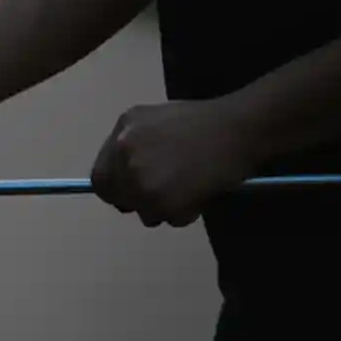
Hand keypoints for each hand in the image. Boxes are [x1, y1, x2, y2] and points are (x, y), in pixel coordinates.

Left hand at [90, 99, 256, 226]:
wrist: (239, 127)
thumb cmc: (204, 122)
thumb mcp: (155, 121)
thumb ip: (133, 146)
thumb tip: (123, 177)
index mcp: (122, 131)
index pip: (101, 177)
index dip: (116, 189)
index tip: (130, 194)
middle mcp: (124, 154)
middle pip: (119, 197)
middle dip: (139, 201)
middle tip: (164, 197)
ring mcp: (139, 178)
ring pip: (143, 211)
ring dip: (164, 208)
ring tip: (189, 189)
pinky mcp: (160, 200)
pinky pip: (167, 219)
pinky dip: (184, 214)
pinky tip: (199, 194)